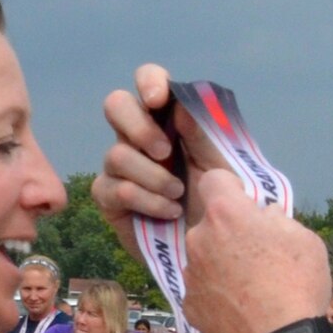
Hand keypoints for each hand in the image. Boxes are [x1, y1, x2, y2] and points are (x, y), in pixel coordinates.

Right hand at [91, 65, 226, 245]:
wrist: (213, 250)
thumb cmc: (219, 203)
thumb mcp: (221, 166)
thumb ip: (203, 135)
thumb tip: (179, 106)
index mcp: (168, 119)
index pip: (149, 82)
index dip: (149, 82)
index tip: (158, 99)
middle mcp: (139, 136)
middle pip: (116, 105)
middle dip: (138, 126)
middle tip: (165, 151)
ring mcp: (121, 167)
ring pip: (117, 154)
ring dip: (153, 176)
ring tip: (179, 195)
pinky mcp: (110, 198)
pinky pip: (116, 189)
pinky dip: (146, 200)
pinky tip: (168, 212)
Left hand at [184, 171, 332, 332]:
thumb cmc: (297, 286)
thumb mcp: (305, 240)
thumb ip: (277, 221)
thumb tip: (264, 217)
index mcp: (226, 214)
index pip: (214, 179)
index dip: (231, 189)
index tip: (246, 206)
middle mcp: (199, 239)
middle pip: (210, 225)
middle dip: (229, 233)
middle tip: (257, 256)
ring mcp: (191, 274)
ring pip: (205, 258)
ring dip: (222, 265)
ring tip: (251, 290)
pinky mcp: (190, 305)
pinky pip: (204, 290)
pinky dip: (218, 295)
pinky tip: (240, 311)